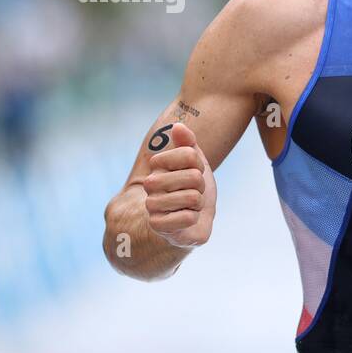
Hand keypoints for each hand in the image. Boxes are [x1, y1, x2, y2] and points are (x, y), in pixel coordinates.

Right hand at [142, 122, 216, 248]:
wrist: (192, 220)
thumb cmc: (193, 189)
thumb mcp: (195, 163)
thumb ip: (188, 143)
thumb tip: (178, 125)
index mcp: (158, 167)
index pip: (190, 154)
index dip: (199, 166)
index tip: (194, 173)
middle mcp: (151, 185)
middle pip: (193, 176)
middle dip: (201, 186)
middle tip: (194, 192)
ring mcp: (153, 207)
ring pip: (192, 198)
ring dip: (198, 204)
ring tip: (191, 206)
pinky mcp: (159, 227)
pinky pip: (188, 218)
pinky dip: (194, 219)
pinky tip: (187, 219)